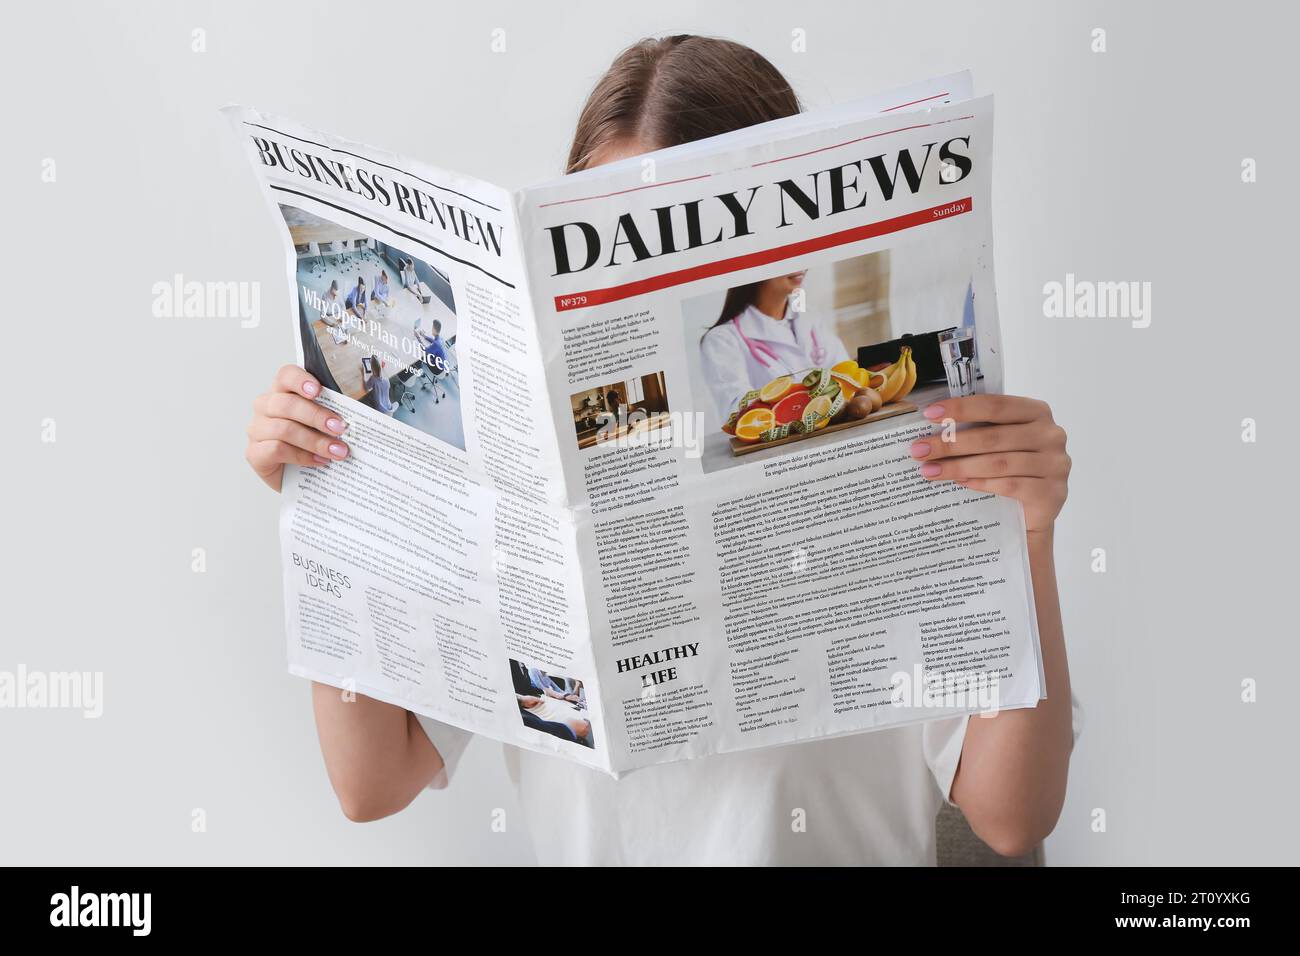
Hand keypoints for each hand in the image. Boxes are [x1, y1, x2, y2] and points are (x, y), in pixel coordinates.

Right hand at [245, 365, 349, 491]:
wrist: (302, 480)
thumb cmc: (314, 446)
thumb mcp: (326, 426)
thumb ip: (335, 415)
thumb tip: (359, 416)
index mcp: (283, 392)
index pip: (286, 375)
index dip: (301, 380)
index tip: (319, 391)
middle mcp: (266, 407)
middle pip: (287, 403)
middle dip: (317, 416)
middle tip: (340, 428)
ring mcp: (257, 430)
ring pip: (284, 428)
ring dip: (315, 441)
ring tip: (337, 451)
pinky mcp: (254, 453)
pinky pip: (276, 449)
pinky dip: (302, 455)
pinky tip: (319, 461)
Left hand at [909, 394, 1068, 535]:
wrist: (1033, 512)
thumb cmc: (1011, 469)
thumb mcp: (998, 443)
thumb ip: (978, 430)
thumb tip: (932, 428)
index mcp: (1037, 412)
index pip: (995, 405)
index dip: (961, 408)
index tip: (929, 414)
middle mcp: (1051, 435)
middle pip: (992, 436)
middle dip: (951, 443)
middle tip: (919, 450)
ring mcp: (1056, 464)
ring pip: (998, 462)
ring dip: (958, 466)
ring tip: (929, 471)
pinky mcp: (1052, 493)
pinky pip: (1009, 485)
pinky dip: (981, 483)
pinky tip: (960, 483)